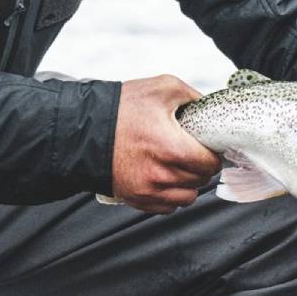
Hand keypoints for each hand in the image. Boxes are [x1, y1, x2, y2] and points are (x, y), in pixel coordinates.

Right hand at [109, 76, 220, 213]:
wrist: (83, 129)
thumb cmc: (121, 109)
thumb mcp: (162, 88)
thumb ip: (193, 97)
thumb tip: (208, 108)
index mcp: (172, 147)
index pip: (211, 164)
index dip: (213, 155)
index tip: (208, 148)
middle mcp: (161, 174)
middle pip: (201, 180)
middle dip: (201, 167)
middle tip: (192, 153)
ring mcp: (148, 190)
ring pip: (187, 198)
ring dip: (188, 183)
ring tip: (179, 166)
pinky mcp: (137, 199)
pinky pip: (168, 207)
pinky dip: (171, 195)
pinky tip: (165, 178)